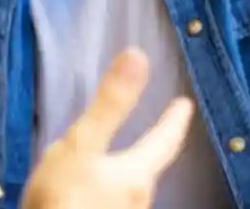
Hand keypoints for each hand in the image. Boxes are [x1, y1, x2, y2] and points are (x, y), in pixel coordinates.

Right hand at [22, 49, 193, 208]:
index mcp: (136, 175)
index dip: (174, 120)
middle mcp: (137, 202)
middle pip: (148, 172)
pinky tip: (92, 198)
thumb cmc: (64, 199)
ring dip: (126, 178)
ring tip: (118, 166)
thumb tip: (137, 56)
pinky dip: (106, 196)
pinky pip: (111, 206)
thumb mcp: (81, 145)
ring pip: (129, 194)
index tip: (185, 104)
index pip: (163, 142)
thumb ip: (109, 105)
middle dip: (150, 152)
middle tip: (154, 135)